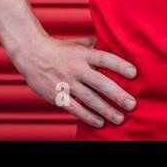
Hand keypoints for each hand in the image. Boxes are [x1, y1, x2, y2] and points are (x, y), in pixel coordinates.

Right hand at [9, 34, 137, 128]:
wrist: (32, 54)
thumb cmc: (59, 49)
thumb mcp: (78, 43)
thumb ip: (95, 46)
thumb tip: (113, 43)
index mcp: (83, 54)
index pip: (105, 58)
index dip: (119, 65)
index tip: (134, 73)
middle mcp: (76, 69)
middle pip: (100, 83)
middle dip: (117, 95)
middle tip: (131, 104)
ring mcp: (67, 83)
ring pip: (89, 99)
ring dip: (106, 110)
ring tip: (119, 118)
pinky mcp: (58, 96)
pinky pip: (75, 109)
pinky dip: (88, 117)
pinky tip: (100, 122)